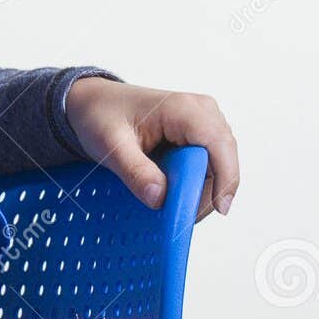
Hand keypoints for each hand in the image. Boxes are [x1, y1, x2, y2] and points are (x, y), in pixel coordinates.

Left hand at [65, 77, 238, 220]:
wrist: (93, 102)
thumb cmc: (100, 114)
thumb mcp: (110, 145)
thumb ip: (135, 172)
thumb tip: (160, 199)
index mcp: (183, 107)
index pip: (219, 146)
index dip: (225, 180)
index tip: (218, 210)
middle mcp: (202, 112)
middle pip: (223, 160)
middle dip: (207, 192)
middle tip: (180, 215)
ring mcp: (204, 122)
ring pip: (218, 166)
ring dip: (200, 189)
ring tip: (171, 204)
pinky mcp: (199, 135)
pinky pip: (208, 165)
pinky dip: (195, 182)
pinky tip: (173, 190)